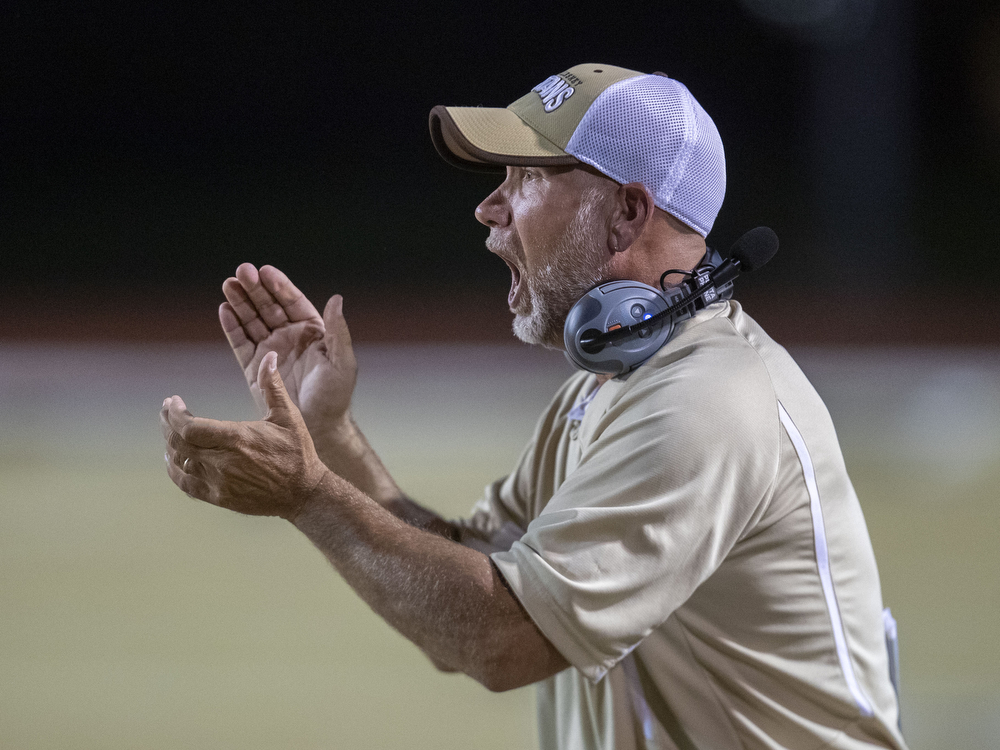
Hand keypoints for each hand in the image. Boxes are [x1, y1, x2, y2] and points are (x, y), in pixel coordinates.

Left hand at [161, 352, 328, 519]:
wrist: (304, 493)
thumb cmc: (297, 453)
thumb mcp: (288, 415)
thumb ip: (273, 385)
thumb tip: (269, 356)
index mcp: (236, 438)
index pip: (189, 427)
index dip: (174, 414)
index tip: (173, 402)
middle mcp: (223, 462)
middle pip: (178, 443)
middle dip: (167, 424)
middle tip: (167, 411)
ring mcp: (219, 482)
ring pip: (178, 463)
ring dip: (169, 445)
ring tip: (170, 431)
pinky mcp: (220, 497)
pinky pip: (185, 484)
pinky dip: (174, 470)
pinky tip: (174, 459)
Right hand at [220, 264, 356, 433]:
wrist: (316, 426)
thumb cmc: (334, 396)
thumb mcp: (342, 361)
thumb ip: (338, 330)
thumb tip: (336, 298)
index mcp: (311, 332)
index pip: (293, 302)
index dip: (279, 286)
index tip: (265, 271)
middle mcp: (289, 337)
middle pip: (269, 306)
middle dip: (255, 289)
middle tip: (241, 272)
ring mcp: (270, 350)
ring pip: (252, 320)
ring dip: (241, 302)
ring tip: (228, 285)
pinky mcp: (255, 367)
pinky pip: (241, 342)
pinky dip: (232, 326)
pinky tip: (224, 310)